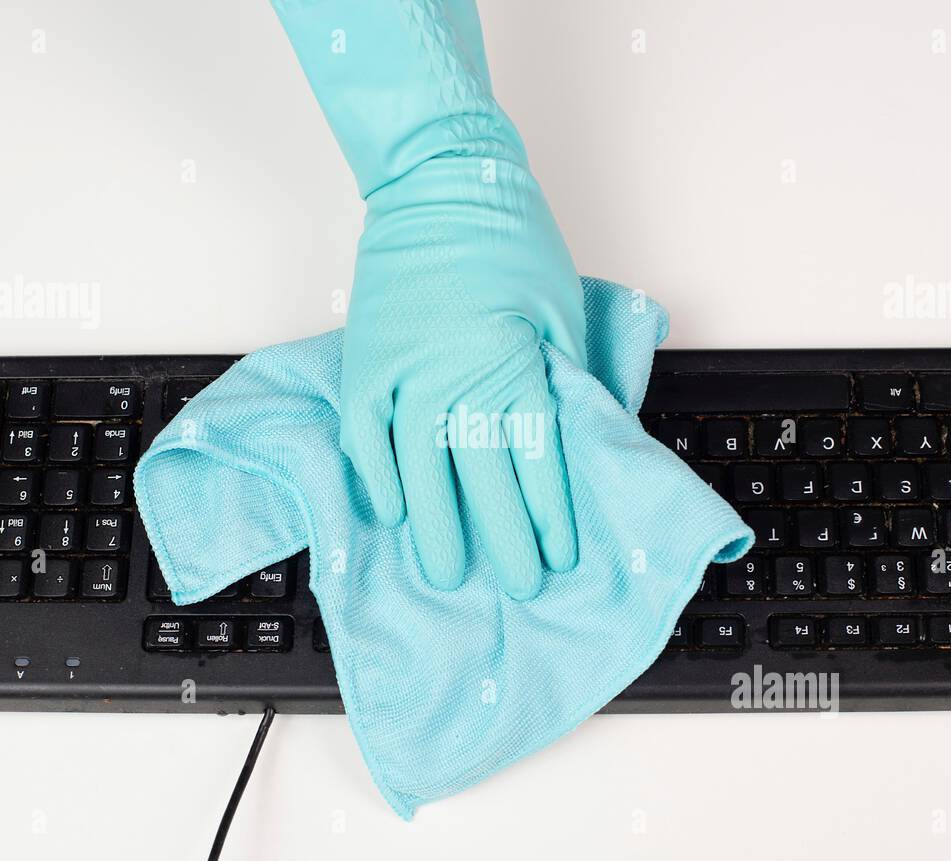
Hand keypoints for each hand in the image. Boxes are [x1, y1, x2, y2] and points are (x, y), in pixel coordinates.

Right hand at [339, 153, 585, 599]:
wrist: (440, 184)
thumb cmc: (511, 239)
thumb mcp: (563, 308)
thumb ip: (569, 375)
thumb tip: (583, 435)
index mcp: (516, 366)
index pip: (538, 460)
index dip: (550, 515)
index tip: (559, 556)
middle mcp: (458, 380)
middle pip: (483, 480)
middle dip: (504, 540)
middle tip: (518, 587)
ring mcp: (404, 374)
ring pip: (421, 471)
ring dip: (437, 528)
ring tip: (448, 574)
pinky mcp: (367, 364)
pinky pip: (366, 436)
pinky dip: (377, 477)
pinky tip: (390, 514)